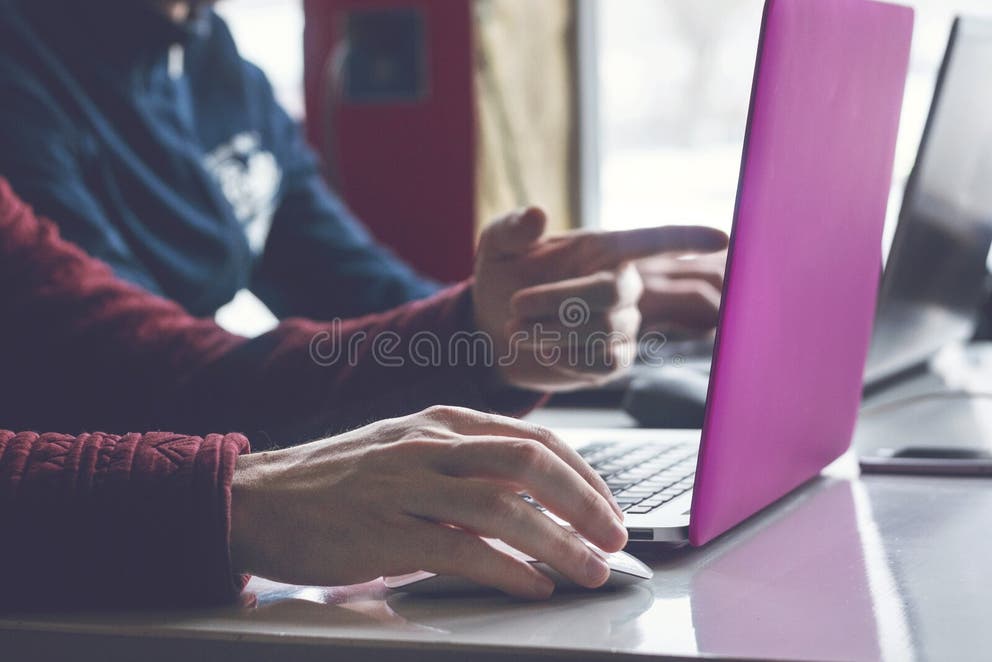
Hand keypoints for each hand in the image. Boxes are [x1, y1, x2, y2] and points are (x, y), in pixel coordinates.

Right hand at [229, 406, 626, 598]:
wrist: (257, 497)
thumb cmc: (339, 480)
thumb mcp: (408, 452)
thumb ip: (464, 468)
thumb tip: (530, 502)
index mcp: (441, 423)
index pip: (532, 439)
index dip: (582, 474)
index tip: (608, 505)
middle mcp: (429, 445)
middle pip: (528, 463)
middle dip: (584, 502)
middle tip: (616, 536)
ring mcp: (405, 486)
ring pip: (503, 507)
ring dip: (559, 542)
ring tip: (591, 570)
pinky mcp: (383, 532)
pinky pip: (460, 550)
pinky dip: (507, 571)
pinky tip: (535, 586)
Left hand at [473, 208, 727, 390]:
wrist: (490, 330)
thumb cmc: (501, 278)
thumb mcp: (495, 246)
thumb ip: (511, 228)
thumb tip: (536, 214)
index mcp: (603, 248)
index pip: (654, 240)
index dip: (687, 238)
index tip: (724, 238)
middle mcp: (621, 283)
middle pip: (615, 290)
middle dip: (561, 299)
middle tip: (516, 306)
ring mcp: (621, 324)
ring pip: (605, 329)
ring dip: (553, 330)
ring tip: (518, 327)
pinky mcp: (612, 361)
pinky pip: (605, 361)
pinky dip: (566, 356)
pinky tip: (544, 349)